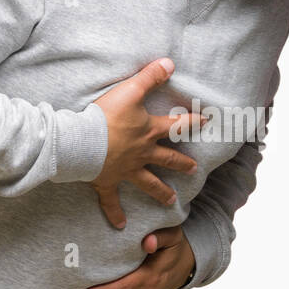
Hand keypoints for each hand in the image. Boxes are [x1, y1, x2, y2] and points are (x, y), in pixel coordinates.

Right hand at [90, 58, 202, 228]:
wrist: (82, 141)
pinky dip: (115, 213)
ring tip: (171, 201)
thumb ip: (150, 76)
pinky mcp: (107, 182)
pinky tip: (120, 226)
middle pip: (167, 159)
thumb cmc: (105, 115)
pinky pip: (112, 201)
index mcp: (149, 132)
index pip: (177, 126)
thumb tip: (170, 62)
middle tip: (194, 170)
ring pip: (148, 183)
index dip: (192, 122)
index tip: (207, 122)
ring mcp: (125, 170)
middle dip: (181, 164)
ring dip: (160, 193)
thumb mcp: (130, 91)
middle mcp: (142, 154)